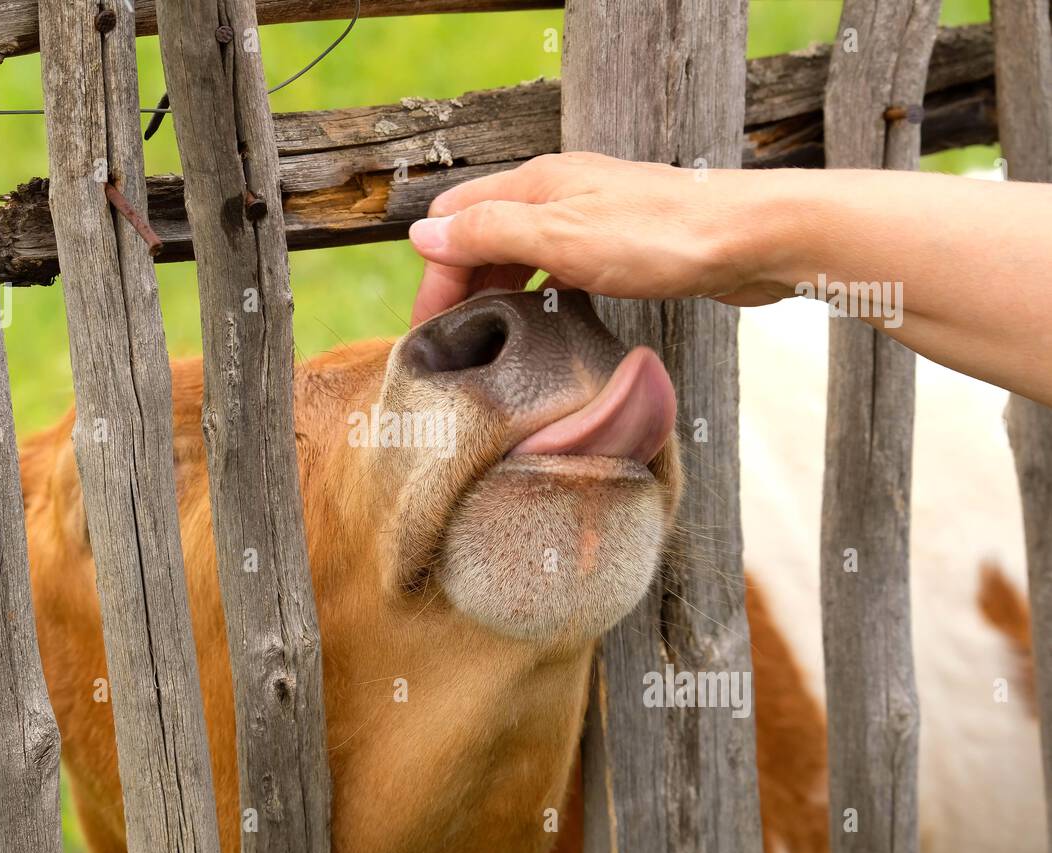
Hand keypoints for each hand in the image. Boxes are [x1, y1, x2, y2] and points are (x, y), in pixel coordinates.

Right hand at [408, 152, 791, 324]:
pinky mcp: (616, 248)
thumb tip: (423, 235)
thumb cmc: (660, 236)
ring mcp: (588, 219)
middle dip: (461, 285)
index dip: (437, 274)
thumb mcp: (561, 236)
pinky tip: (542, 326)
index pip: (456, 221)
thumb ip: (490, 233)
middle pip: (484, 237)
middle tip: (455, 348)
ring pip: (520, 255)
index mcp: (536, 183)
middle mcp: (557, 194)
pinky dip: (538, 295)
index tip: (432, 333)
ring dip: (497, 293)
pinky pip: (557, 270)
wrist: (750, 239)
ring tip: (490, 344)